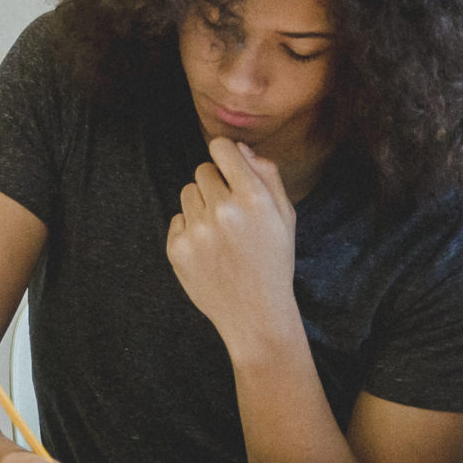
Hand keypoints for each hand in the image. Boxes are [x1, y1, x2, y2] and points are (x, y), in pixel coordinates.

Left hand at [164, 139, 298, 354]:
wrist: (256, 315)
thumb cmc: (274, 261)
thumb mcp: (285, 216)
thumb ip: (267, 175)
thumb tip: (240, 149)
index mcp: (253, 198)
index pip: (221, 148)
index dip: (225, 156)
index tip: (229, 168)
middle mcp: (223, 210)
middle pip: (202, 170)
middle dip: (215, 185)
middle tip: (231, 213)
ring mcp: (198, 231)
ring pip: (188, 192)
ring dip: (201, 205)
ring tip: (221, 232)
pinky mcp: (178, 249)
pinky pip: (177, 218)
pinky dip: (190, 230)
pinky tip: (209, 250)